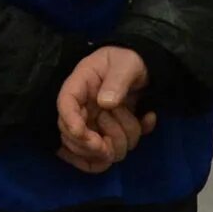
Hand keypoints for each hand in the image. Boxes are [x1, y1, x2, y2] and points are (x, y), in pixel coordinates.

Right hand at [55, 46, 157, 174]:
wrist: (143, 67)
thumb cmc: (128, 61)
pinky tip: (147, 120)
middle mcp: (82, 108)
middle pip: (73, 136)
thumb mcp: (126, 64)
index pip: (66, 104)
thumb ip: (117, 81)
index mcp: (80, 86)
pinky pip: (112, 150)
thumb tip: (105, 103)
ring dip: (119, 142)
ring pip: (95, 148)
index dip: (70, 122)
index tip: (86, 136)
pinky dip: (132, 142)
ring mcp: (95, 123)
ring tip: (135, 119)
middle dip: (92, 147)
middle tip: (111, 147)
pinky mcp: (109, 133)